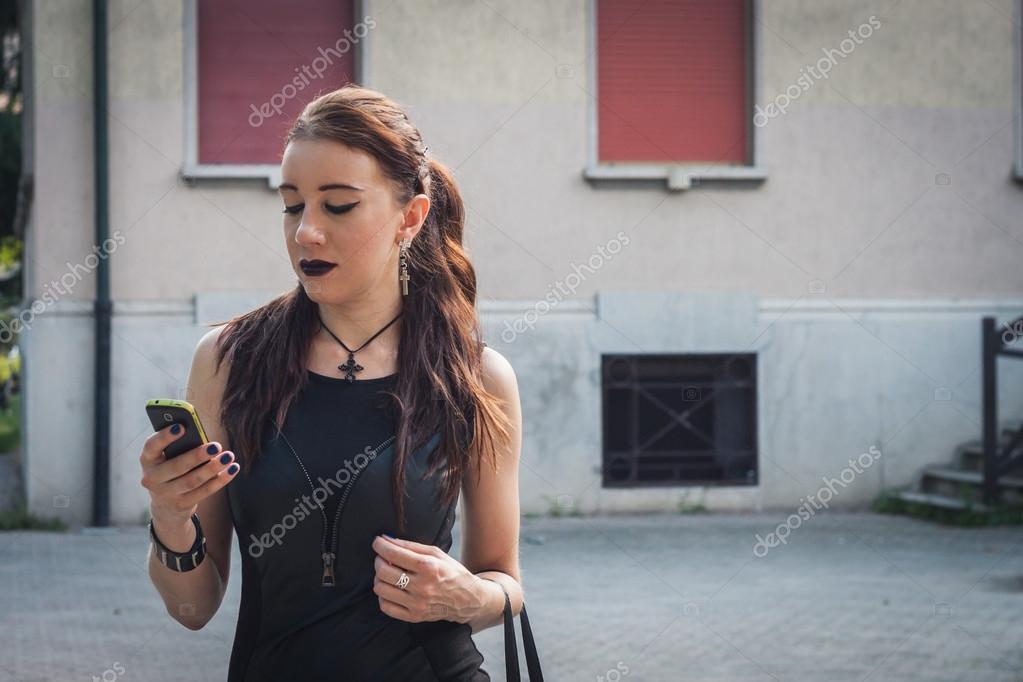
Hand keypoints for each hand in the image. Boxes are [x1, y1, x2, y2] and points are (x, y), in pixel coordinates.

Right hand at [139, 423, 239, 530]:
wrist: (166, 505)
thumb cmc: (171, 468)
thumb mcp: (168, 456)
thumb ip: (180, 445)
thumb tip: (201, 434)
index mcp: (147, 460)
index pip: (151, 446)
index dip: (165, 436)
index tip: (181, 426)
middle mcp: (152, 478)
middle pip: (176, 467)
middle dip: (197, 456)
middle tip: (216, 446)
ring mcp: (165, 494)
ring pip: (192, 481)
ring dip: (212, 468)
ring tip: (228, 456)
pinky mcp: (181, 505)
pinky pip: (204, 492)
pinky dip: (220, 480)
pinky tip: (232, 469)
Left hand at [371, 535, 488, 623]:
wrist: (467, 599)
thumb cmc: (451, 572)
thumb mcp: (436, 553)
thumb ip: (411, 546)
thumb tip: (387, 540)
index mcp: (428, 567)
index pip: (393, 554)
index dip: (380, 546)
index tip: (377, 542)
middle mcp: (421, 586)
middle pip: (383, 571)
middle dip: (378, 560)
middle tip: (382, 557)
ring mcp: (417, 604)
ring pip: (381, 589)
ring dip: (379, 578)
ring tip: (387, 573)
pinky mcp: (414, 616)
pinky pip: (386, 607)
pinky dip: (383, 595)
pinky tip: (391, 589)